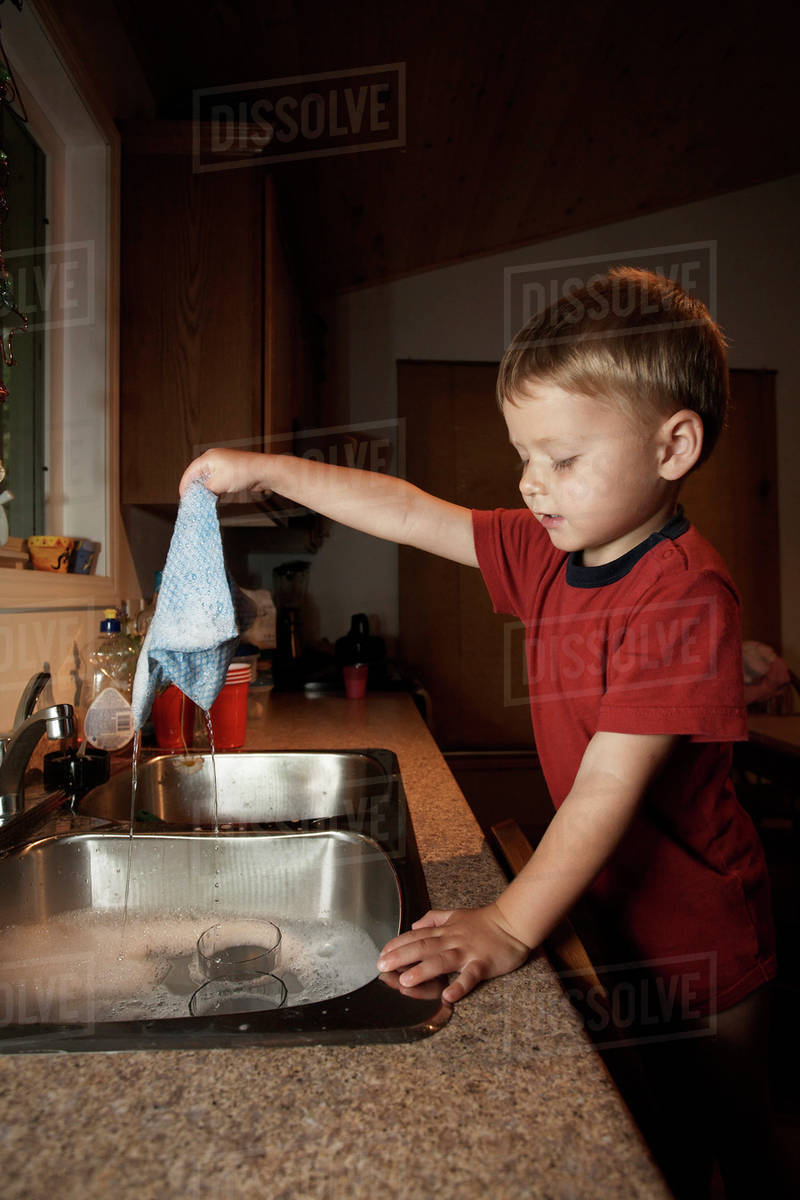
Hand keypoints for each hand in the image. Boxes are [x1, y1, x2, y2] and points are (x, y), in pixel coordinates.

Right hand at [178, 448, 271, 497]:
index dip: (185, 484)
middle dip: (194, 487)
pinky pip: (218, 481)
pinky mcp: (231, 472)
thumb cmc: (244, 471)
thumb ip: (205, 489)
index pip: (190, 471)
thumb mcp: (219, 483)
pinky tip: (214, 497)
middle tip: (191, 499)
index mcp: (208, 458)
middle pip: (198, 474)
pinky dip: (214, 489)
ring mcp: (223, 465)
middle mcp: (215, 459)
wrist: (263, 472)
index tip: (183, 495)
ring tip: (202, 500)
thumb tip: (199, 495)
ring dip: (205, 489)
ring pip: (208, 479)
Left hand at [376, 904, 530, 1003]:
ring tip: (405, 980)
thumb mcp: (456, 914)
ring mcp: (467, 952)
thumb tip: (415, 924)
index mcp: (445, 931)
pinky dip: (460, 986)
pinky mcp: (483, 964)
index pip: (416, 936)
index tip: (381, 953)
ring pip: (442, 960)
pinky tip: (449, 996)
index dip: (398, 944)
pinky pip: (470, 976)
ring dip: (423, 970)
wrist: (512, 922)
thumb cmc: (484, 922)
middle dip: (401, 956)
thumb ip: (434, 919)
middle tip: (382, 966)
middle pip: (423, 947)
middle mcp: (452, 940)